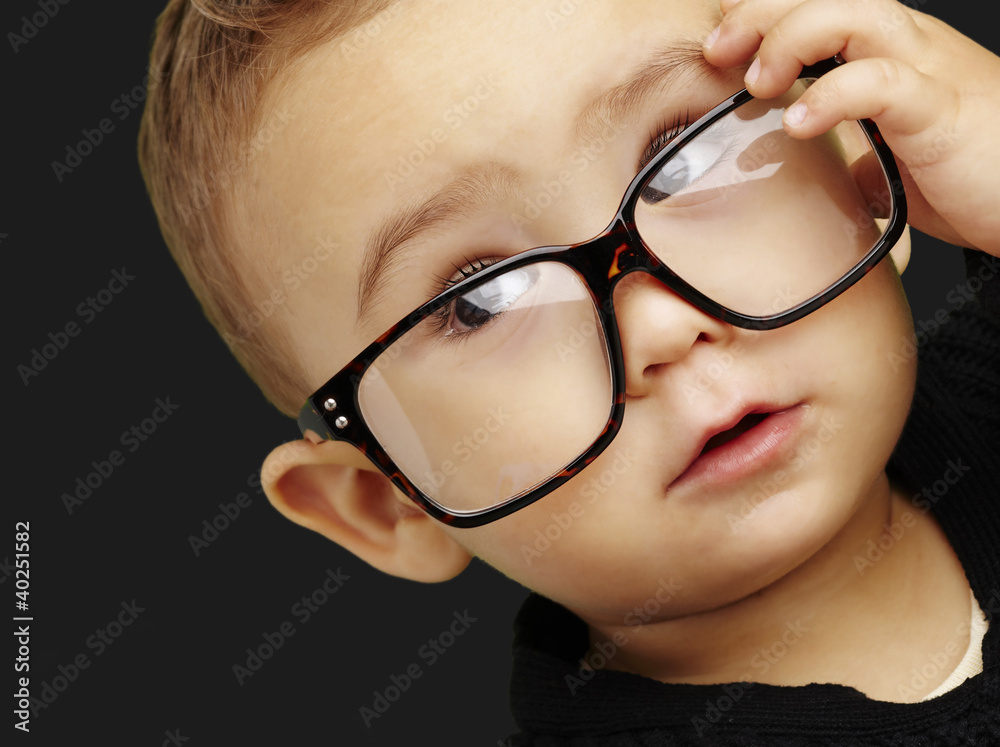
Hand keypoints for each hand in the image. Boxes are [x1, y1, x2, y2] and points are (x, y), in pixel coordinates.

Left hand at [703, 0, 999, 256]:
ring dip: (792, 40)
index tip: (719, 46)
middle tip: (717, 52)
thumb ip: (864, 148)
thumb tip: (832, 167)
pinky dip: (832, 96)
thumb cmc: (978, 174)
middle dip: (762, 13)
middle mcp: (909, 47)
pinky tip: (798, 123)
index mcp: (893, 53)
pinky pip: (882, 82)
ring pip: (855, 15)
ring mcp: (929, 71)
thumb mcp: (902, 157)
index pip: (823, 8)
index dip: (765, 14)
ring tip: (756, 83)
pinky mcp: (941, 109)